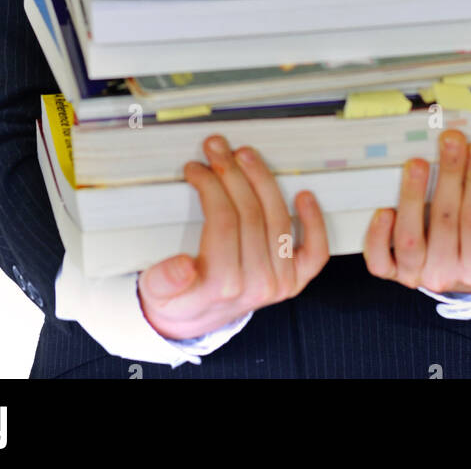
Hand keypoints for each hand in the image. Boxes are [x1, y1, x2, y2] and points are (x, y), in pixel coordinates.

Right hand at [137, 134, 328, 340]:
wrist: (196, 320)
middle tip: (217, 149)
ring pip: (278, 220)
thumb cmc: (179, 299)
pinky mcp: (294, 280)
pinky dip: (314, 222)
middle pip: (250, 214)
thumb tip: (182, 266)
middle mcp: (257, 285)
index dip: (210, 186)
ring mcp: (279, 282)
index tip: (196, 168)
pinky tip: (304, 195)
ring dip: (263, 180)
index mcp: (222, 286)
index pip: (223, 221)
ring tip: (245, 157)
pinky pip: (315, 251)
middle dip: (230, 173)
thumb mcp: (155, 291)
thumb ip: (163, 279)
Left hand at [362, 129, 470, 294]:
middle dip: (449, 176)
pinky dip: (378, 236)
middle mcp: (445, 274)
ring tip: (417, 162)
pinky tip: (382, 209)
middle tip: (451, 141)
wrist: (465, 280)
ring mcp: (416, 273)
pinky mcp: (392, 271)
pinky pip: (379, 260)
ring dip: (412, 196)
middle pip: (445, 222)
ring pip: (410, 238)